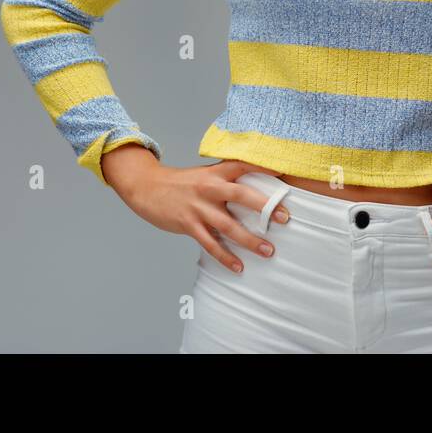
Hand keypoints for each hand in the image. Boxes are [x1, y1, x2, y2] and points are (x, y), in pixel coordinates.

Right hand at [101, 147, 290, 274]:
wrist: (147, 187)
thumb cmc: (182, 183)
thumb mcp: (205, 174)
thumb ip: (227, 180)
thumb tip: (256, 189)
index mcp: (215, 172)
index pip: (243, 165)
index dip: (264, 167)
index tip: (284, 172)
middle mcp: (209, 188)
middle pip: (241, 195)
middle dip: (265, 207)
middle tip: (285, 218)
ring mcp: (198, 207)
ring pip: (228, 225)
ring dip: (250, 240)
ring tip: (268, 251)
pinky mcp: (188, 224)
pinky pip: (210, 244)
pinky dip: (225, 257)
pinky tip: (238, 267)